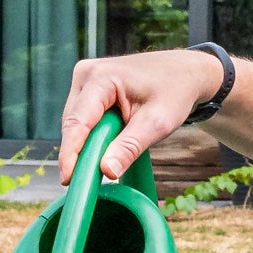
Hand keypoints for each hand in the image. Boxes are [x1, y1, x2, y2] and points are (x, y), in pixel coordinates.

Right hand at [56, 49, 225, 183]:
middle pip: (73, 123)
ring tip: (107, 158)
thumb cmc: (174, 91)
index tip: (68, 180)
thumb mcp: (157, 123)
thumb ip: (130, 147)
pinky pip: (82, 118)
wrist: (183, 71)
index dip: (70, 154)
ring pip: (75, 122)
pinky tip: (107, 144)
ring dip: (87, 143)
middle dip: (79, 152)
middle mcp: (87, 74)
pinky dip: (92, 135)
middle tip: (88, 181)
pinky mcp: (88, 87)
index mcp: (101, 77)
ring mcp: (85, 78)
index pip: (78, 122)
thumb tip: (107, 171)